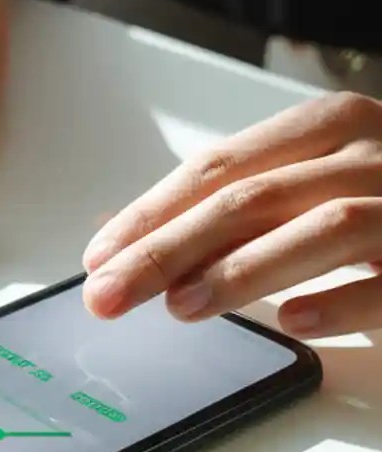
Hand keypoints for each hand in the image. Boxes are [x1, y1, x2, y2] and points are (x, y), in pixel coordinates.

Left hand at [81, 91, 381, 338]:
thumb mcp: (314, 183)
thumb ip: (242, 207)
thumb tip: (132, 244)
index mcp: (332, 126)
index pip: (220, 167)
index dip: (151, 212)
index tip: (98, 257)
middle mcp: (374, 153)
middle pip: (253, 197)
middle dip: (170, 248)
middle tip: (109, 294)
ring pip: (325, 226)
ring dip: (248, 270)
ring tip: (183, 308)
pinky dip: (348, 301)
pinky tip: (297, 325)